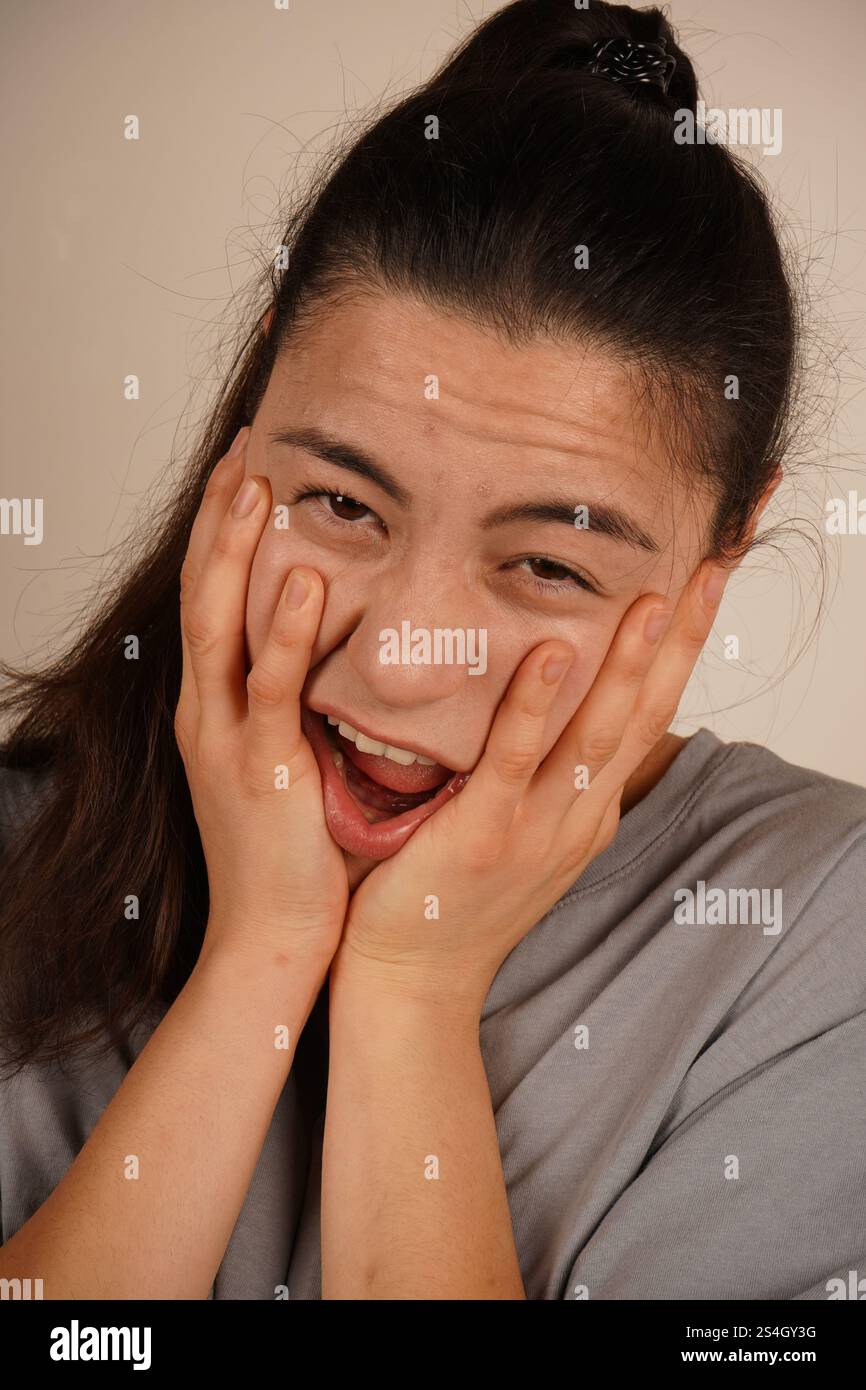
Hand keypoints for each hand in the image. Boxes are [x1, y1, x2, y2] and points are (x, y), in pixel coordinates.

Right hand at [174, 426, 347, 968]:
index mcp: (221, 706)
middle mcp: (210, 711)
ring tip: (259, 480)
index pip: (218, 596)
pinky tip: (304, 578)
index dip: (229, 529)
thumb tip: (350, 646)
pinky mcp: (260, 772)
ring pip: (219, 625)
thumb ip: (306, 701)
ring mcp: (225, 739)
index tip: (255, 464)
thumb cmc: (296, 852)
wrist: (277, 939)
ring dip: (236, 550)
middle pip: (204, 591)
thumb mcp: (293, 758)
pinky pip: (269, 691)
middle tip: (249, 443)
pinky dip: (284, 633)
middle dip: (223, 516)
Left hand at [334, 560, 729, 1009]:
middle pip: (642, 718)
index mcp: (586, 812)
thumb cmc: (452, 899)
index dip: (678, 655)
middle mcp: (577, 818)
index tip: (699, 589)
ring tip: (652, 600)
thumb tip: (545, 710)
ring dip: (627, 666)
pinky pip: (513, 762)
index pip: (645, 719)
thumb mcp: (517, 832)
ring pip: (595, 735)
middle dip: (679, 646)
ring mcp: (535, 831)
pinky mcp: (481, 838)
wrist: (411, 982)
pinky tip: (551, 654)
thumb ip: (539, 775)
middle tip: (710, 573)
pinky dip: (535, 707)